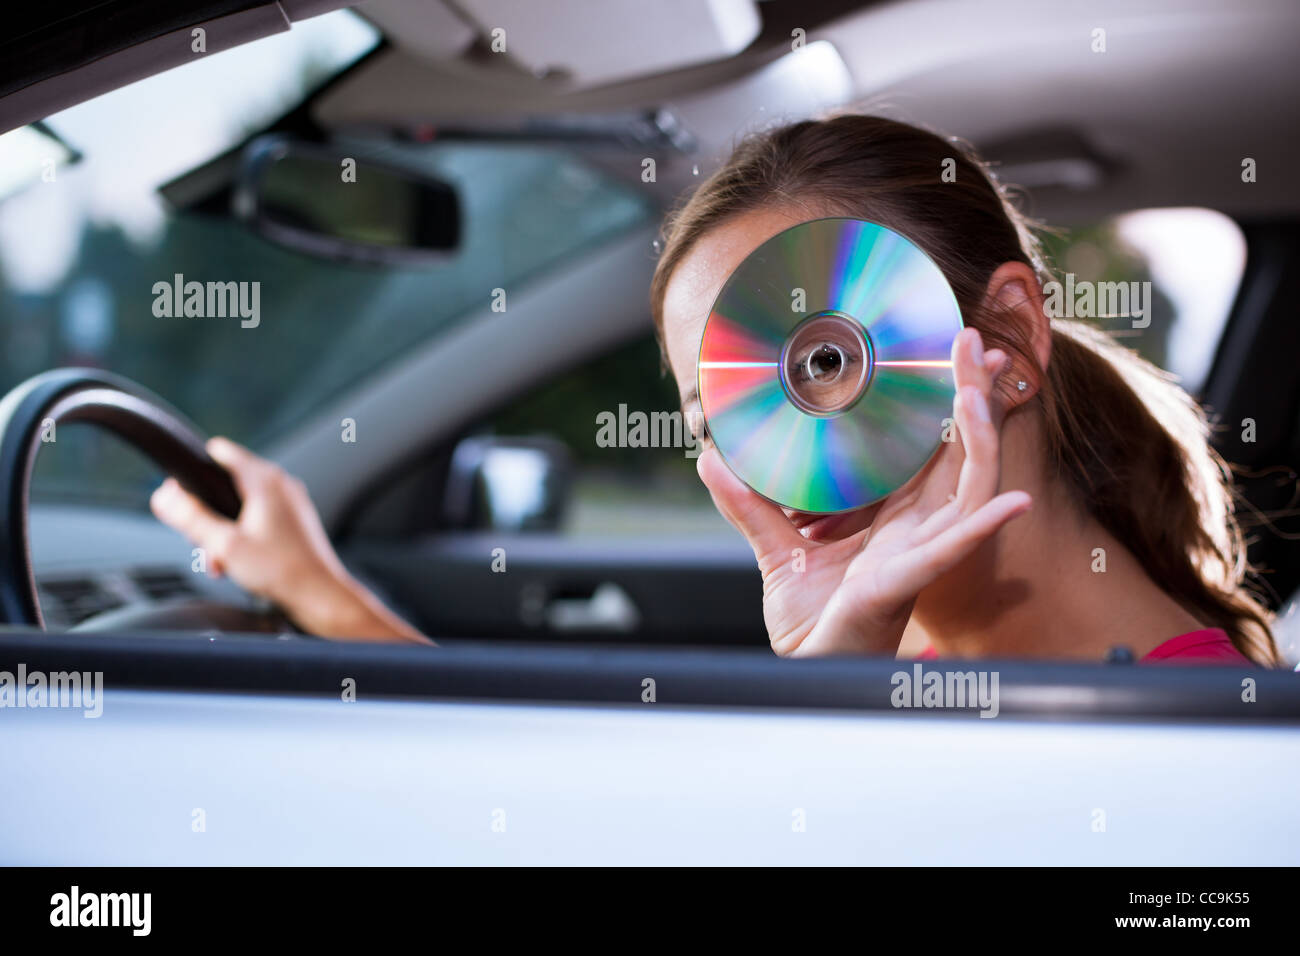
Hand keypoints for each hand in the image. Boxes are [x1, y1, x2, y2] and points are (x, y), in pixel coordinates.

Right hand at [150, 437, 426, 641]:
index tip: (182, 493)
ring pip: (240, 507)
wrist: (319, 596)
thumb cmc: (282, 571)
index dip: (195, 470)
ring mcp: (289, 502)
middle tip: (203, 542)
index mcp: (264, 480)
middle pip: (226, 484)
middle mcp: (280, 484)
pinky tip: (237, 564)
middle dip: (208, 514)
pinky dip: (243, 538)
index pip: (219, 452)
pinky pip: (257, 521)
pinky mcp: (293, 522)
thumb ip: (190, 517)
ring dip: (223, 532)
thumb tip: (163, 495)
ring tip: (221, 562)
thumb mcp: (223, 544)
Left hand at [697, 327, 1030, 656]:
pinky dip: (983, 526)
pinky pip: (953, 551)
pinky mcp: (905, 581)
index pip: (931, 447)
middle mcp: (919, 528)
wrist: (808, 671)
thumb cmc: (811, 621)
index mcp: (896, 516)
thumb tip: (711, 458)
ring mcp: (919, 553)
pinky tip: (1014, 502)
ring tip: (977, 388)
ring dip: (978, 436)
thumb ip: (750, 503)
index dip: (945, 400)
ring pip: (967, 486)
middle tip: (972, 340)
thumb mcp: (777, 549)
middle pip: (961, 452)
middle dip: (973, 395)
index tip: (948, 350)